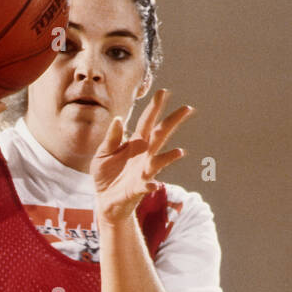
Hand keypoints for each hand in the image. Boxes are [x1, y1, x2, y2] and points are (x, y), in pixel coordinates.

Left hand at [91, 89, 193, 221]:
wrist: (105, 200)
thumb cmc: (106, 174)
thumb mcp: (103, 153)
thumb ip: (111, 138)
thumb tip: (119, 119)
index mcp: (136, 143)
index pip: (146, 122)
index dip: (154, 107)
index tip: (164, 92)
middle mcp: (144, 155)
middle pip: (160, 136)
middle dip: (173, 122)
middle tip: (187, 109)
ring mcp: (144, 171)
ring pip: (159, 161)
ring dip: (169, 158)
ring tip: (179, 153)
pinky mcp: (138, 188)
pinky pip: (146, 185)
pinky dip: (150, 184)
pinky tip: (154, 184)